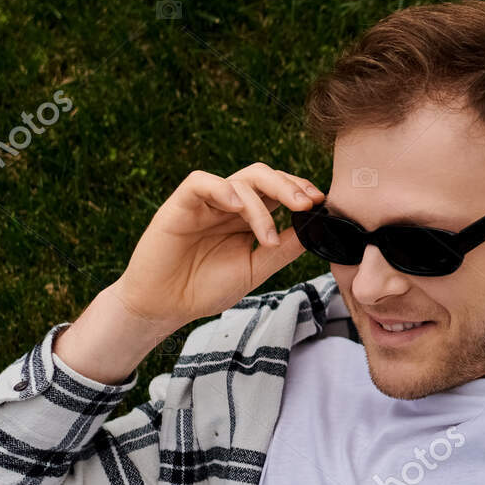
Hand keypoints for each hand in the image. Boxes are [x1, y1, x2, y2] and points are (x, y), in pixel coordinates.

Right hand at [111, 163, 324, 328]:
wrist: (165, 307)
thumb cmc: (206, 288)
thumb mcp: (254, 269)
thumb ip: (283, 249)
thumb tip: (315, 229)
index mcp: (247, 217)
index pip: (277, 190)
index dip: (299, 189)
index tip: (319, 202)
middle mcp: (229, 205)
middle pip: (262, 177)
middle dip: (289, 186)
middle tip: (306, 205)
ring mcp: (205, 203)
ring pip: (239, 180)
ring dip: (261, 203)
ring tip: (267, 237)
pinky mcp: (179, 205)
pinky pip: (200, 182)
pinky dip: (221, 189)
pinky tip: (235, 206)